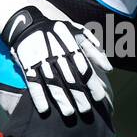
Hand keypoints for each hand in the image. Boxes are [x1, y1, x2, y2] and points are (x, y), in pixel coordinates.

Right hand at [1, 1, 110, 119]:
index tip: (99, 98)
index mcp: (70, 46)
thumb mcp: (77, 33)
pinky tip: (45, 110)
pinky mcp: (27, 65)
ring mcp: (41, 60)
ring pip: (53, 83)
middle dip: (79, 96)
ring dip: (61, 99)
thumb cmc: (57, 31)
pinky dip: (38, 96)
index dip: (92, 84)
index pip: (84, 68)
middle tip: (87, 111)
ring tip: (69, 113)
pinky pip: (33, 83)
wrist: (27, 23)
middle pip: (70, 78)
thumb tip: (109, 68)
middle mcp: (57, 54)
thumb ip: (94, 50)